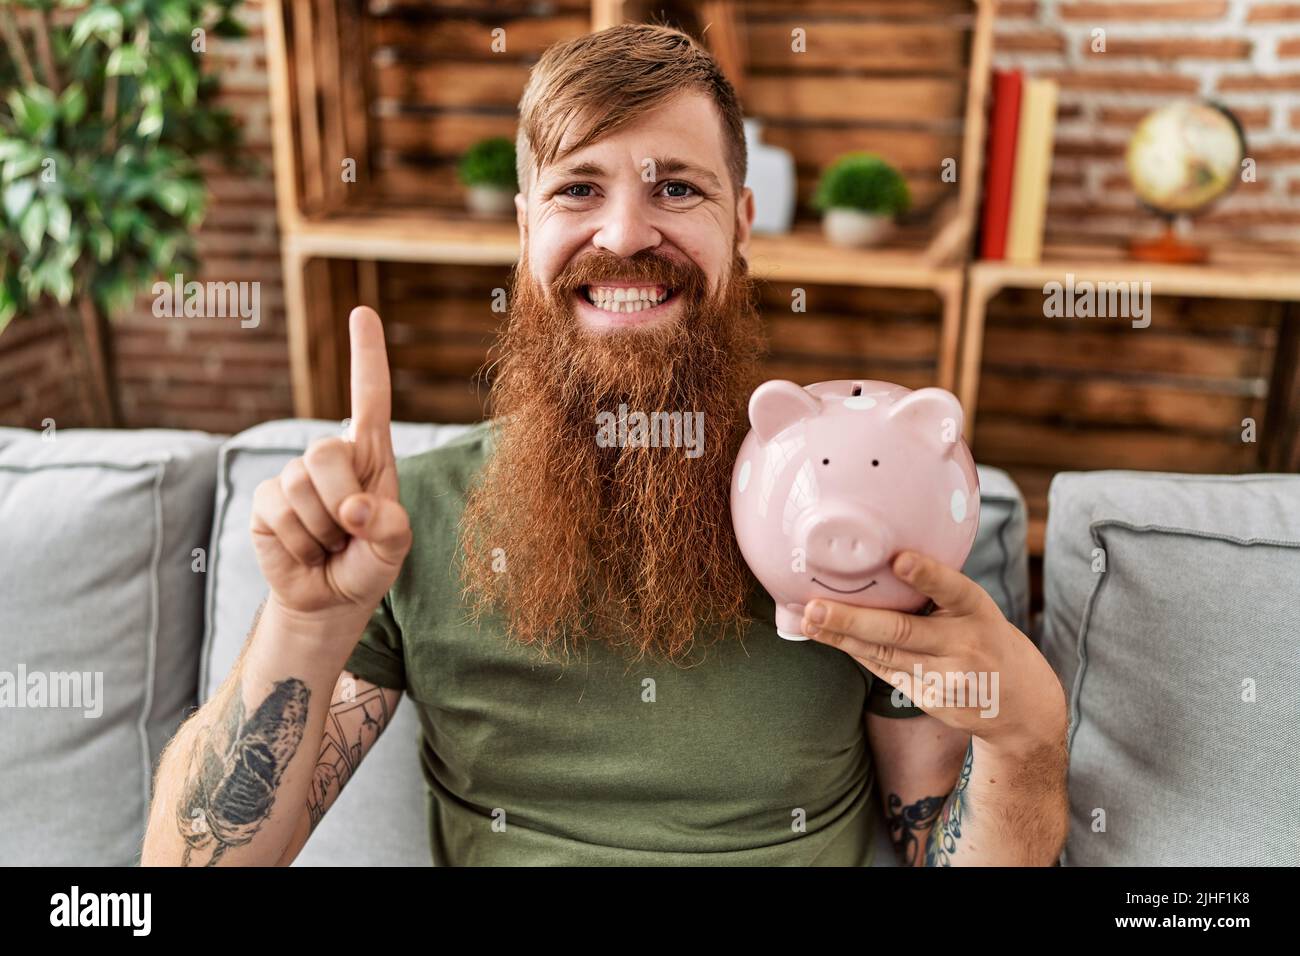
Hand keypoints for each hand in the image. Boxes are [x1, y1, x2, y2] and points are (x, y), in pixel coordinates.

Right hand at [250, 306, 410, 627]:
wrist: (330, 600)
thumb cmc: (368, 564)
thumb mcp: (394, 549)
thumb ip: (390, 528)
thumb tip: (354, 509)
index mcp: (371, 456)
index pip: (369, 398)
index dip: (366, 356)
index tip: (362, 313)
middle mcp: (331, 458)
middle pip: (325, 451)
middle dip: (341, 499)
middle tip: (349, 531)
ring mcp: (293, 476)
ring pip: (300, 487)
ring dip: (320, 529)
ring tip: (329, 543)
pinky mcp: (265, 499)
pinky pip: (277, 511)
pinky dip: (298, 540)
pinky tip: (305, 549)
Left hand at [801, 551, 1066, 752]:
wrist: (1022, 706)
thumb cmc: (986, 638)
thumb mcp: (976, 610)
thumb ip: (939, 592)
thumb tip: (881, 558)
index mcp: (978, 611)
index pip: (953, 588)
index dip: (926, 574)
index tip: (899, 559)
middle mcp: (964, 645)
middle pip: (902, 631)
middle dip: (853, 620)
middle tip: (816, 607)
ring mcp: (946, 678)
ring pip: (883, 654)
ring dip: (841, 637)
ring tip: (809, 620)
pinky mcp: (930, 699)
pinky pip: (884, 670)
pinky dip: (854, 651)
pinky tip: (827, 636)